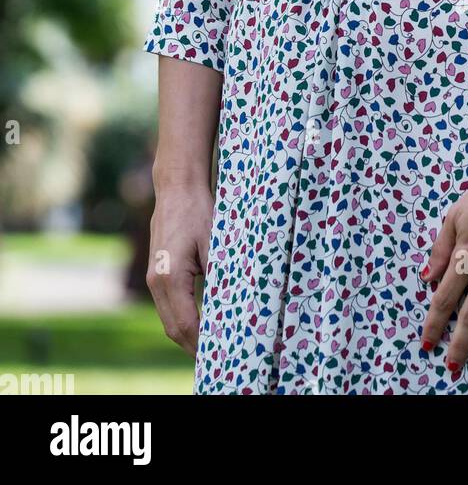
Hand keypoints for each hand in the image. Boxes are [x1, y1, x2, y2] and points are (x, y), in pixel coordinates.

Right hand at [146, 184, 214, 356]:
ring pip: (168, 320)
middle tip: (219, 359)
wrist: (176, 189)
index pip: (186, 324)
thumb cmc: (199, 212)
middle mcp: (156, 282)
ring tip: (212, 348)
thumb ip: (219, 276)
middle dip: (194, 347)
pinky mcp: (156, 273)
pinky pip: (167, 307)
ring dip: (187, 337)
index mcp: (170, 277)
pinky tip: (200, 324)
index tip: (221, 355)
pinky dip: (181, 321)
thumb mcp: (215, 243)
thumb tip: (232, 306)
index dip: (203, 344)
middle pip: (174, 329)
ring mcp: (153, 278)